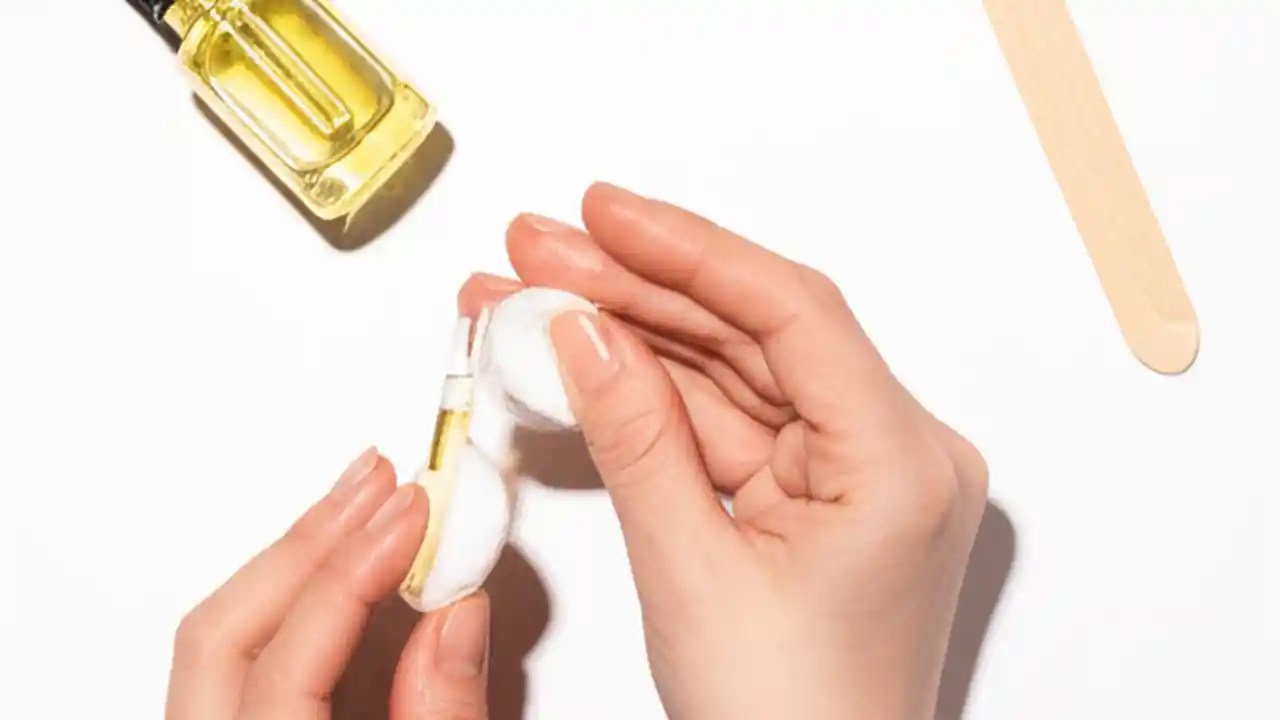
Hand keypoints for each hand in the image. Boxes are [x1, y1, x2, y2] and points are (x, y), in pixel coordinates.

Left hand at [166, 449, 490, 719]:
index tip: (413, 514)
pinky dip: (299, 593)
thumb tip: (457, 613)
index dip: (353, 575)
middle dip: (310, 544)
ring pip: (225, 630)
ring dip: (302, 557)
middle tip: (382, 484)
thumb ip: (442, 712)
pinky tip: (349, 558)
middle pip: (221, 629)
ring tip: (370, 500)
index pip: (285, 663)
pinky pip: (243, 648)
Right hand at [459, 184, 987, 719]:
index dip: (688, 251)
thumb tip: (580, 332)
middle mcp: (896, 456)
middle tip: (539, 250)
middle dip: (636, 291)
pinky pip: (731, 428)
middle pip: (753, 336)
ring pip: (733, 378)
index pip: (791, 313)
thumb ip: (635, 437)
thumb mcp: (692, 573)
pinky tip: (584, 361)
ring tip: (532, 299)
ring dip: (631, 339)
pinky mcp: (820, 498)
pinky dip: (655, 399)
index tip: (604, 214)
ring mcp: (858, 476)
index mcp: (902, 466)